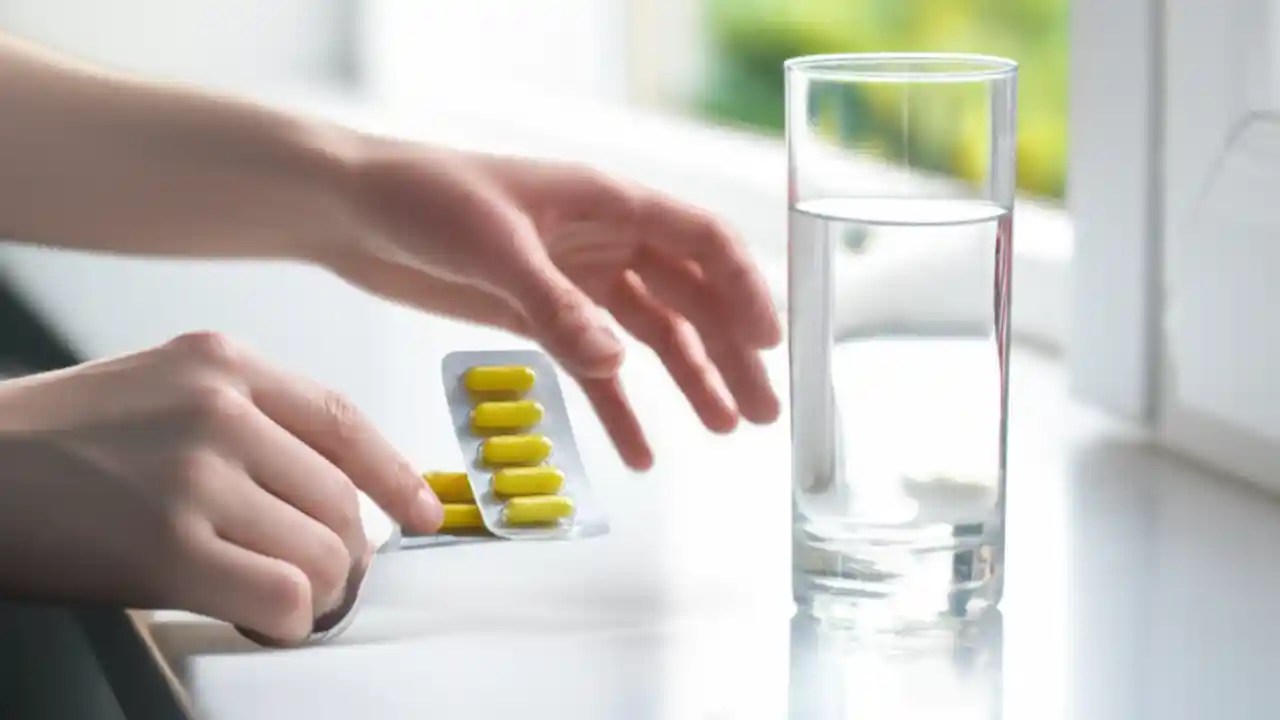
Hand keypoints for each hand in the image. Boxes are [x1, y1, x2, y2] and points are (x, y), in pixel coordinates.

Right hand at [0, 332, 442, 643]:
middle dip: (344, 555)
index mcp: (223, 364)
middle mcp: (219, 411)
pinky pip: (284, 599)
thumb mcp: (162, 390)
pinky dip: (287, 621)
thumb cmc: (57, 441)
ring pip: (323, 554)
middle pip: (340, 501)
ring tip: (282, 600)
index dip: (396, 475)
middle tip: (323, 579)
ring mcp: (197, 477)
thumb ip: (249, 419)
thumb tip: (331, 489)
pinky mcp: (170, 548)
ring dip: (315, 592)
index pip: (344, 420)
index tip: (423, 510)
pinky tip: (258, 619)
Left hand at [320, 144, 782, 468]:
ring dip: (690, 380)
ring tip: (726, 429)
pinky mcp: (541, 317)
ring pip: (652, 335)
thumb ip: (554, 303)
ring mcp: (576, 282)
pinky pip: (595, 369)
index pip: (700, 239)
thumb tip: (615, 361)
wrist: (353, 211)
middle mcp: (605, 241)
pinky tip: (640, 453)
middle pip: (689, 296)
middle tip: (763, 410)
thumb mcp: (490, 244)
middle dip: (729, 351)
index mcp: (607, 202)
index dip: (743, 286)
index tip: (769, 341)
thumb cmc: (422, 197)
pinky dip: (618, 408)